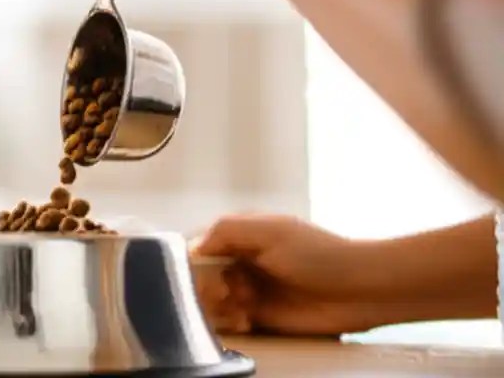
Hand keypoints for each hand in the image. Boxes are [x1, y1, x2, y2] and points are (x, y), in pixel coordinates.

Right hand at [189, 214, 386, 336]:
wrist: (361, 290)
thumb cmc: (321, 255)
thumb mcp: (269, 231)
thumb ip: (225, 231)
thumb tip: (192, 248)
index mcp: (240, 235)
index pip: (196, 246)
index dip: (192, 262)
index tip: (204, 274)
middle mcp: (240, 261)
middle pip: (198, 276)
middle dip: (205, 287)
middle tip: (226, 293)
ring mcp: (249, 290)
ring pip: (209, 301)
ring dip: (217, 308)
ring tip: (240, 309)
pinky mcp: (259, 316)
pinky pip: (227, 322)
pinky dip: (229, 324)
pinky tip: (246, 321)